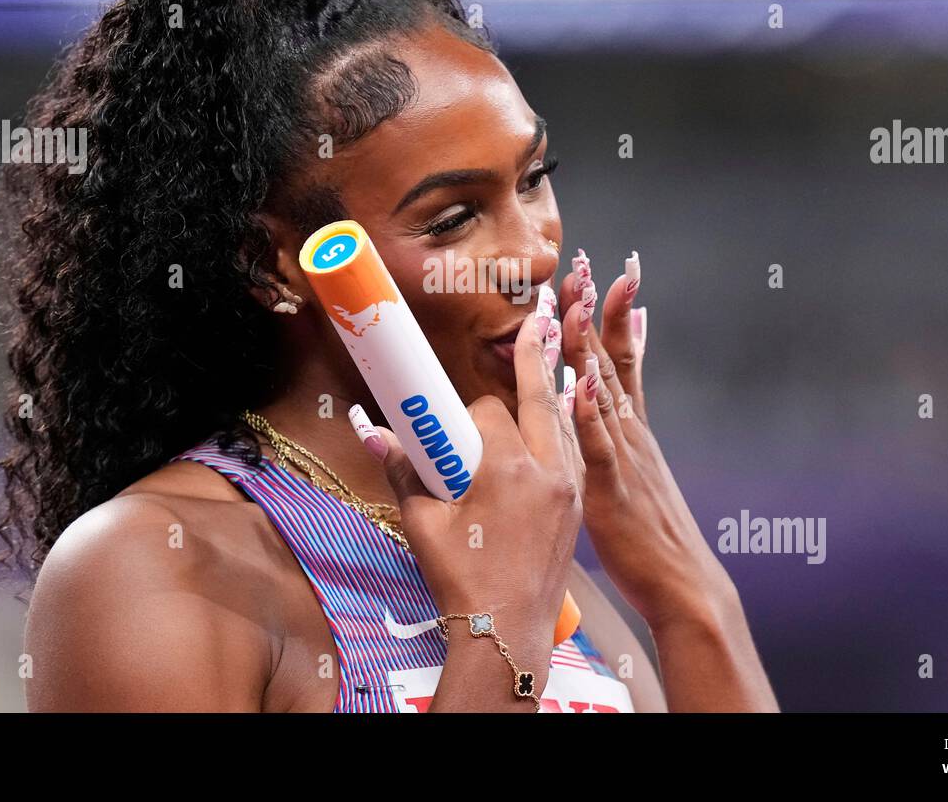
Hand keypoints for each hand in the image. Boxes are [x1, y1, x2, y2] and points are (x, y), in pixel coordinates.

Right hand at [351, 303, 582, 639]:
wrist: (508, 631)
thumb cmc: (462, 580)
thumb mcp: (423, 524)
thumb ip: (402, 471)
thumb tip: (370, 432)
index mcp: (506, 471)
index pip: (489, 412)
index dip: (467, 412)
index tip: (452, 423)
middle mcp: (547, 471)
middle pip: (539, 400)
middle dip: (534, 360)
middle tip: (541, 316)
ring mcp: (569, 489)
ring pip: (563, 424)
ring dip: (553, 393)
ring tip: (560, 349)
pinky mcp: (577, 507)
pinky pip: (573, 453)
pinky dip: (564, 430)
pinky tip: (564, 415)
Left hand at [557, 250, 736, 628]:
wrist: (685, 584)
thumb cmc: (651, 533)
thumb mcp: (632, 470)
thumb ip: (617, 432)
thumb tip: (600, 395)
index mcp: (633, 427)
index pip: (622, 357)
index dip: (611, 312)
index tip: (601, 269)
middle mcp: (632, 432)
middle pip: (613, 359)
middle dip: (598, 308)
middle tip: (586, 262)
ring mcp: (625, 458)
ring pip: (603, 390)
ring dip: (591, 344)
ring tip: (581, 301)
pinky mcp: (612, 490)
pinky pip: (598, 447)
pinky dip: (588, 415)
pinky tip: (578, 385)